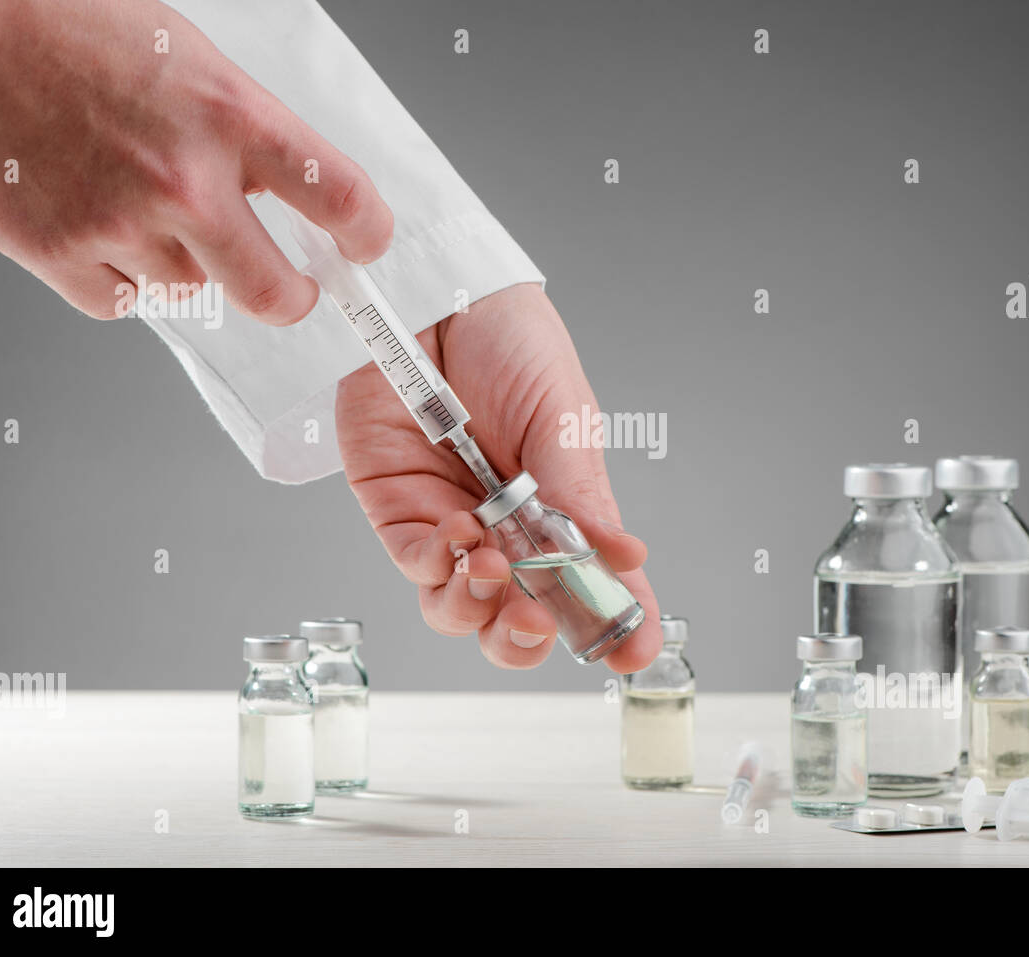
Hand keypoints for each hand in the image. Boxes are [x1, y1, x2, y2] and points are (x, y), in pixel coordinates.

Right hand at [0, 0, 391, 321]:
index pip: (339, 196)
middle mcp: (181, 180)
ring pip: (193, 293)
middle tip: (292, 289)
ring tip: (146, 207)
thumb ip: (254, 142)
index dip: (368, 234)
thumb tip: (300, 208)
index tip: (364, 246)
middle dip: (292, 299)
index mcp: (230, 119)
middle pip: (274, 295)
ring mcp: (118, 222)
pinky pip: (126, 303)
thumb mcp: (203, 70)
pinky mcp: (59, 252)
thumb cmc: (91, 42)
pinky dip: (125, 278)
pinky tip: (104, 225)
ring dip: (187, 266)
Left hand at [337, 283, 662, 671]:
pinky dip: (439, 564)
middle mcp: (507, 529)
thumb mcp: (561, 415)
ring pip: (458, 609)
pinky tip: (459, 534)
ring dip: (480, 608)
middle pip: (515, 619)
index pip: (590, 584)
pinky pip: (414, 564)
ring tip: (495, 567)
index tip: (634, 653)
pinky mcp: (395, 509)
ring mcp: (450, 524)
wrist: (434, 291)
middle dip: (527, 639)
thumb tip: (625, 558)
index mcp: (559, 509)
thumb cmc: (508, 341)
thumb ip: (578, 493)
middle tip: (539, 621)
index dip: (612, 626)